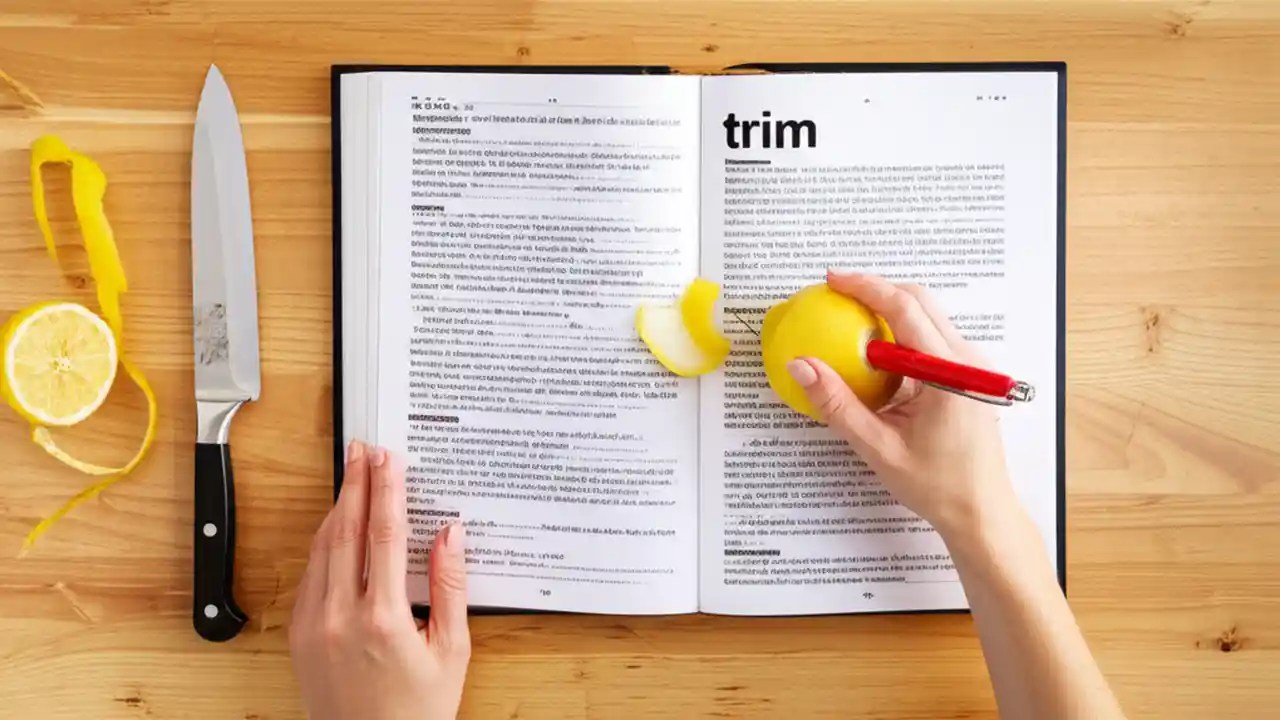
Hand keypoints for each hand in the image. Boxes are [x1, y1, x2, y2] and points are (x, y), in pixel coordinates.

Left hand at [289, 441, 469, 719]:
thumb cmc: (418, 711)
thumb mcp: (452, 651)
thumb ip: (450, 588)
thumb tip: (450, 535)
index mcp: (384, 619)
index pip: (385, 534)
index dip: (387, 489)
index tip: (389, 458)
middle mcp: (341, 617)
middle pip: (347, 530)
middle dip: (357, 484)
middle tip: (363, 449)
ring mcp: (315, 625)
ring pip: (322, 548)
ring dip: (338, 507)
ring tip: (352, 476)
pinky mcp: (301, 635)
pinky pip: (311, 574)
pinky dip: (324, 542)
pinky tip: (337, 526)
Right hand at [785, 270, 1019, 540]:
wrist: (982, 513)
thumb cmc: (937, 486)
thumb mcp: (878, 447)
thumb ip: (837, 404)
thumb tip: (802, 366)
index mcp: (950, 373)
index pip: (906, 309)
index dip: (866, 287)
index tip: (832, 280)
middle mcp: (967, 360)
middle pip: (920, 301)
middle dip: (875, 290)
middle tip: (835, 293)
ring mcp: (972, 367)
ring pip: (928, 317)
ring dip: (888, 312)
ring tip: (848, 321)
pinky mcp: (968, 376)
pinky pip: (932, 340)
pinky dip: (900, 335)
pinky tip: (873, 354)